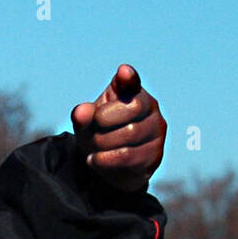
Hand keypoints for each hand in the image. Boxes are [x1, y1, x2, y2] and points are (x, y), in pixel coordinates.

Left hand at [70, 64, 165, 191]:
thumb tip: (81, 112)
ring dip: (103, 143)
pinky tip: (95, 160)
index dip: (128, 77)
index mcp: (131, 92)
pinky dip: (106, 159)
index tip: (123, 73)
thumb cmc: (100, 133)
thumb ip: (82, 115)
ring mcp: (156, 131)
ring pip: (131, 133)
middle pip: (132, 108)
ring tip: (92, 149)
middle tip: (92, 132)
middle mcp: (150, 108)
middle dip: (104, 121)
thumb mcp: (86, 122)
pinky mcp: (155, 155)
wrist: (109, 165)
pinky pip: (129, 155)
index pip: (132, 82)